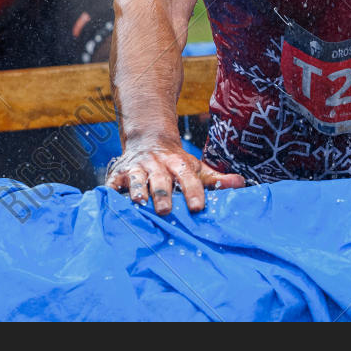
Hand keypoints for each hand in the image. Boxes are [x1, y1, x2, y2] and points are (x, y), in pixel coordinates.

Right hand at [105, 139, 244, 213]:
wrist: (148, 139)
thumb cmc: (176, 163)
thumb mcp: (195, 167)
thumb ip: (216, 179)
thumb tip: (241, 184)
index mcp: (178, 164)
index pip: (188, 177)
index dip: (193, 191)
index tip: (198, 207)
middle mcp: (157, 165)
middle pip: (160, 180)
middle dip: (163, 194)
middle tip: (166, 210)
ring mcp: (137, 168)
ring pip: (136, 179)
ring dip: (137, 190)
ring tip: (138, 202)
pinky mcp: (118, 174)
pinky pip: (112, 184)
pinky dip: (110, 192)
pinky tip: (109, 201)